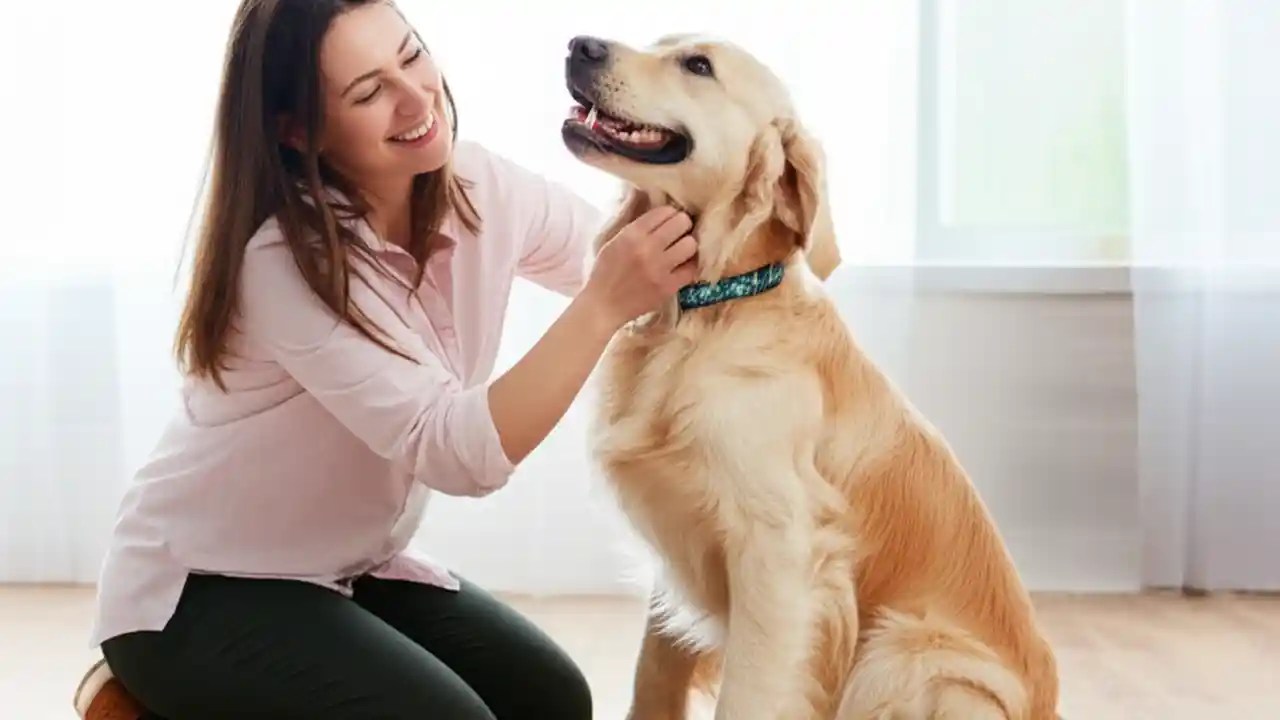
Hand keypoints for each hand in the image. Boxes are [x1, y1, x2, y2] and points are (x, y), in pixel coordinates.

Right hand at [582, 206, 697, 329]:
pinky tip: (681, 267)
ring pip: (690, 244)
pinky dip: (688, 266)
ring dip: (687, 245)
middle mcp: (647, 248)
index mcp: (631, 234)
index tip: (669, 221)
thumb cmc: (604, 272)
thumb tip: (659, 210)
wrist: (603, 306)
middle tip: (678, 233)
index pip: (664, 211)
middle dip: (682, 225)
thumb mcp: (613, 241)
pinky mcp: (668, 287)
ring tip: (681, 250)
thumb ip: (635, 226)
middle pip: (682, 222)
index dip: (670, 214)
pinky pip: (691, 269)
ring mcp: (659, 268)